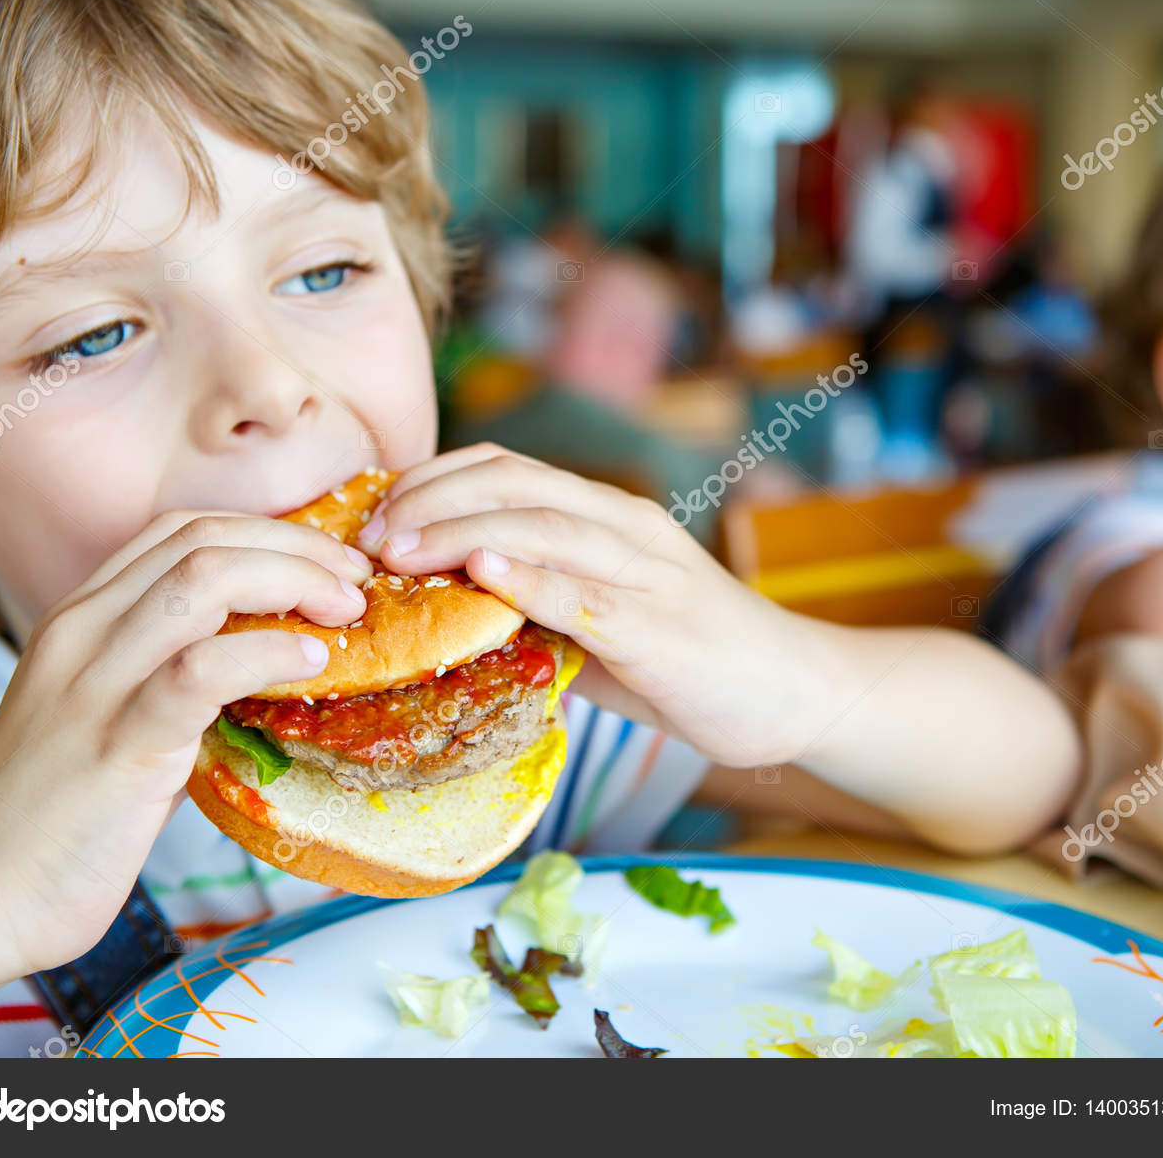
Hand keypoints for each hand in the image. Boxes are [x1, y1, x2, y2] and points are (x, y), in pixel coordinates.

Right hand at [0, 511, 372, 977]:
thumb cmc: (62, 810)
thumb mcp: (115, 713)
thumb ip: (175, 673)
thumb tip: (274, 654)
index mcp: (83, 618)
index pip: (182, 530)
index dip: (269, 532)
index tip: (330, 563)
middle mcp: (84, 634)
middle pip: (203, 542)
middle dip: (296, 549)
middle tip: (356, 585)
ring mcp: (95, 686)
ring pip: (201, 582)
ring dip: (293, 583)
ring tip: (346, 614)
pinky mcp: (116, 746)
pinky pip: (199, 671)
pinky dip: (266, 653)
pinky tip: (311, 661)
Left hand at [357, 444, 825, 766]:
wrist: (793, 692)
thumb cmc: (690, 661)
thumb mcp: (602, 623)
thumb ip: (538, 606)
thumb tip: (448, 616)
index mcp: (608, 518)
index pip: (507, 470)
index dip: (433, 481)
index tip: (375, 513)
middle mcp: (626, 529)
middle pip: (515, 484)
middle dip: (431, 500)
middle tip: (369, 536)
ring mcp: (647, 574)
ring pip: (544, 526)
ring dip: (461, 531)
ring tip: (398, 550)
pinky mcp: (661, 628)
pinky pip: (588, 594)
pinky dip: (532, 577)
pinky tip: (483, 571)